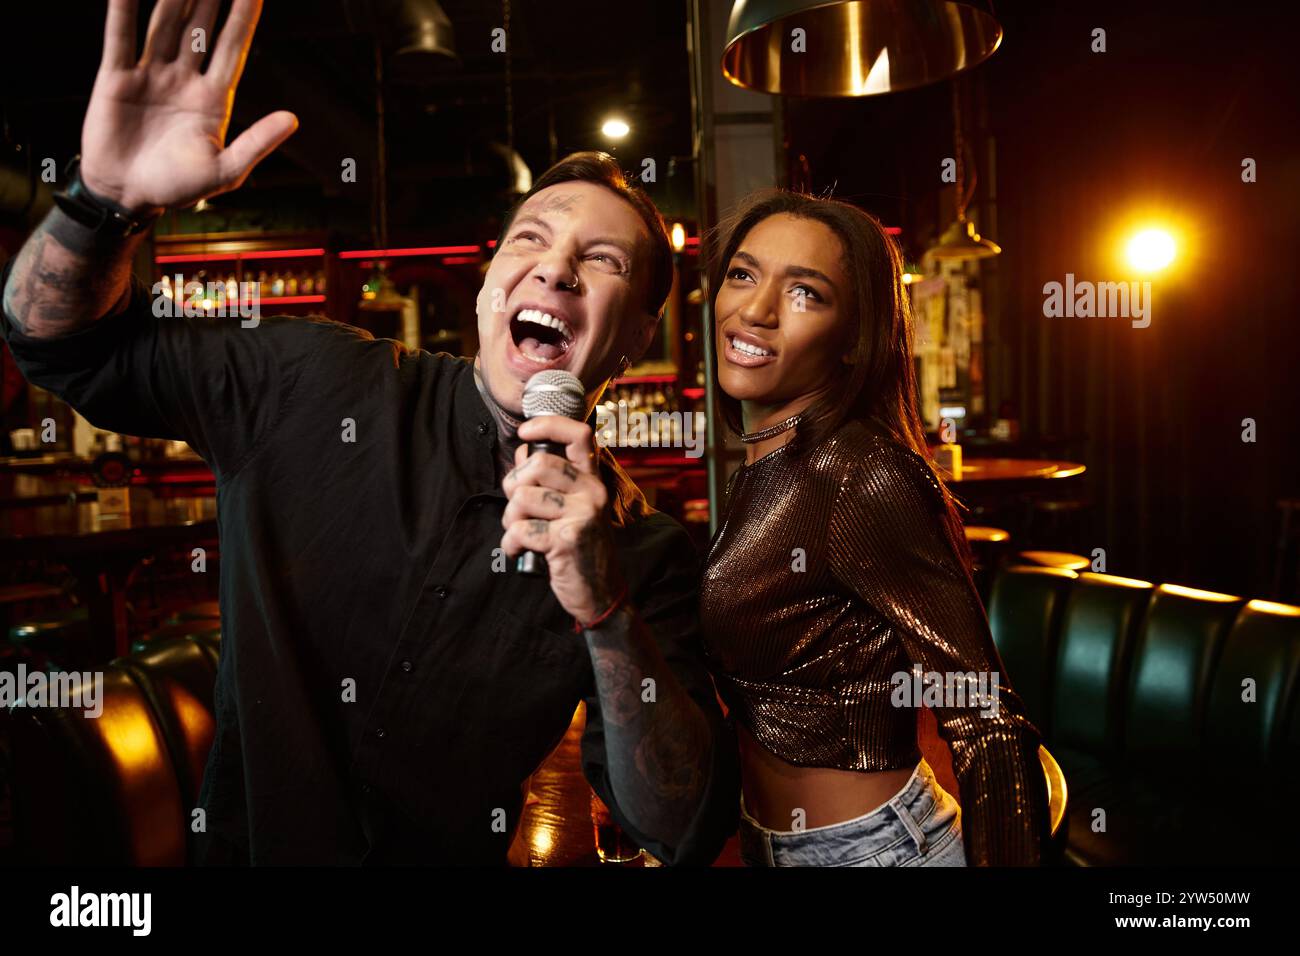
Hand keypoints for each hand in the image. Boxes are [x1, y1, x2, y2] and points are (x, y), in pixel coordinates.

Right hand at [79, 0, 296, 214]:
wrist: (129, 196)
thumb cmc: (179, 188)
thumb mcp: (226, 171)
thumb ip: (257, 143)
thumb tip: (292, 119)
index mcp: (213, 98)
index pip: (231, 47)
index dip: (242, 17)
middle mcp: (184, 79)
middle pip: (200, 26)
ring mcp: (151, 75)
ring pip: (164, 24)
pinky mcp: (117, 78)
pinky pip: (120, 38)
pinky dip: (122, 10)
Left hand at [500, 416, 626, 624]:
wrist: (602, 593)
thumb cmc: (580, 548)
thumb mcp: (573, 509)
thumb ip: (550, 481)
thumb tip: (522, 451)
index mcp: (592, 480)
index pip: (579, 435)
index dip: (547, 424)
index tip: (524, 433)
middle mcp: (592, 492)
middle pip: (536, 465)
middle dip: (513, 486)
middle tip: (517, 508)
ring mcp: (583, 515)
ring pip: (522, 498)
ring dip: (510, 519)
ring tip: (520, 533)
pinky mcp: (568, 540)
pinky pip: (520, 530)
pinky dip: (511, 543)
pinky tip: (520, 552)